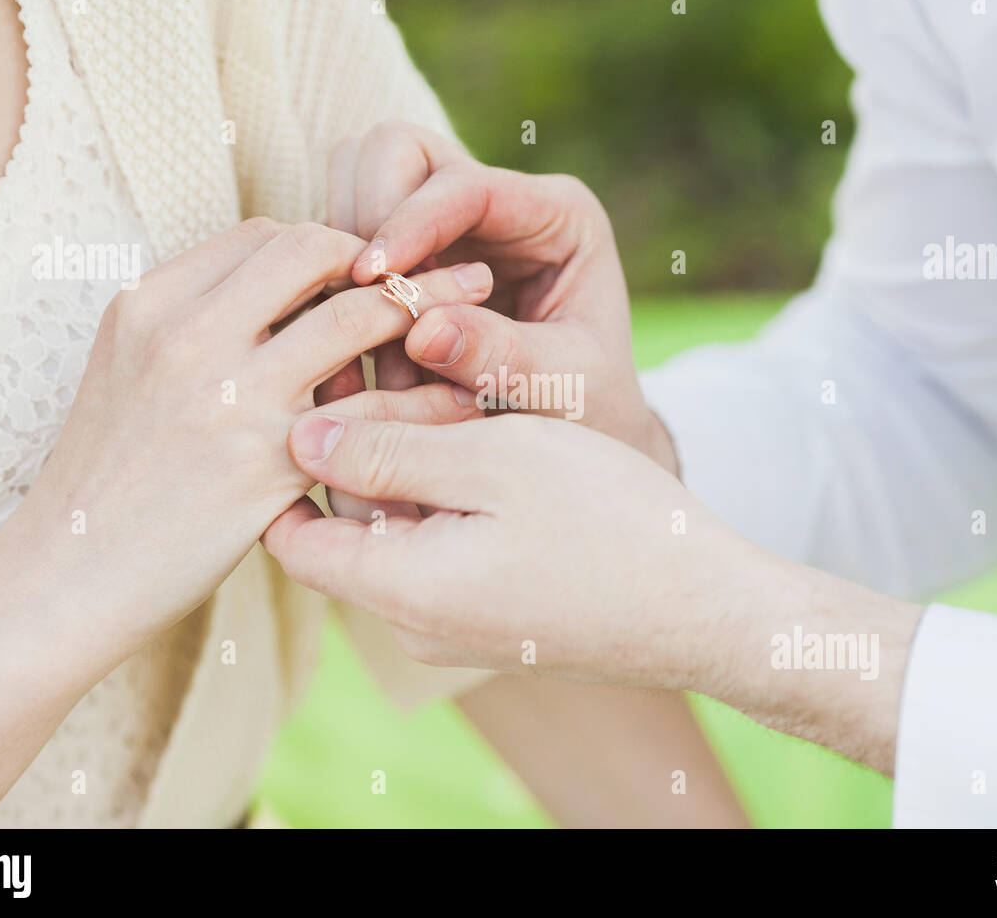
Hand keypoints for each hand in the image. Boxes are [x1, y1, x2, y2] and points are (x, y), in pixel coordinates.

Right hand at [0, 218, 491, 654]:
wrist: (69, 572)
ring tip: (475, 307)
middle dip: (385, 255)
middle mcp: (187, 334)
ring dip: (426, 303)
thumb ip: (198, 325)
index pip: (262, 236)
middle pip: (312, 249)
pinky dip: (427, 394)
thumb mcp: (129, 372)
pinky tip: (461, 394)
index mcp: (150, 303)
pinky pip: (376, 407)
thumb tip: (285, 297)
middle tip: (441, 271)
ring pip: (357, 314)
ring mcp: (231, 395)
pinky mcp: (271, 460)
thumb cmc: (110, 477)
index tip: (366, 272)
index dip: (325, 247)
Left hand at [264, 413, 739, 689]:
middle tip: (407, 369)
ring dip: (413, 464)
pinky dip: (451, 498)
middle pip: (346, 524)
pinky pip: (443, 552)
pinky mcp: (496, 621)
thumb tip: (297, 436)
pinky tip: (494, 450)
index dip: (290, 457)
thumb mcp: (492, 462)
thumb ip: (387, 450)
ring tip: (459, 400)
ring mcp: (456, 629)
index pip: (288, 534)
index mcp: (398, 588)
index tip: (326, 384)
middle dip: (364, 445)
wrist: (708, 611)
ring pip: (399, 531)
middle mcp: (413, 624)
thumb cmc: (610, 524)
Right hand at [328, 122, 675, 469]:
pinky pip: (344, 234)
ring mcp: (447, 220)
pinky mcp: (409, 253)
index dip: (411, 223)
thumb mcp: (565, 389)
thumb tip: (423, 332)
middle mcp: (498, 200)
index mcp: (556, 214)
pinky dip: (335, 286)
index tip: (370, 278)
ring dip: (345, 252)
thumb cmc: (589, 409)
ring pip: (356, 179)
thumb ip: (503, 359)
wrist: (582, 433)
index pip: (466, 185)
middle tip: (364, 308)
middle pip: (395, 151)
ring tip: (370, 344)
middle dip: (368, 222)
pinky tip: (357, 352)